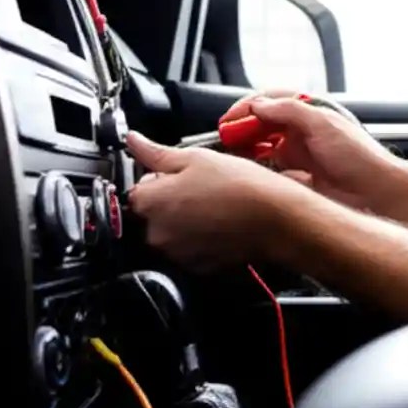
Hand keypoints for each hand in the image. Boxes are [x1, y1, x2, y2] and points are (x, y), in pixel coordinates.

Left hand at [125, 131, 305, 270]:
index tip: (182, 173)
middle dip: (172, 200)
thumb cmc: (238, 186)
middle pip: (154, 212)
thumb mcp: (196, 157)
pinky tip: (222, 223)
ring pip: (173, 231)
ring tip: (216, 205)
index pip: (140, 187)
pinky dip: (201, 237)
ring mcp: (176, 253)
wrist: (275, 220)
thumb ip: (155, 152)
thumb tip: (132, 140)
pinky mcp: (197, 267)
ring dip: (187, 219)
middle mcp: (156, 233)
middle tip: (203, 187)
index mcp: (150, 202)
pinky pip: (191, 248)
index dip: (161, 177)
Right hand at [220, 91, 400, 210]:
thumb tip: (259, 105)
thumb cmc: (360, 159)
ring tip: (230, 159)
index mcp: (310, 114)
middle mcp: (303, 134)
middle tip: (222, 139)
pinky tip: (247, 179)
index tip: (227, 120)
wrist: (379, 197)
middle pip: (262, 127)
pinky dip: (256, 176)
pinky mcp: (298, 183)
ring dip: (245, 154)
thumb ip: (290, 110)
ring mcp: (299, 159)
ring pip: (262, 152)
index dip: (246, 108)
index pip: (269, 103)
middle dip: (241, 131)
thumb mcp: (323, 124)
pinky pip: (270, 177)